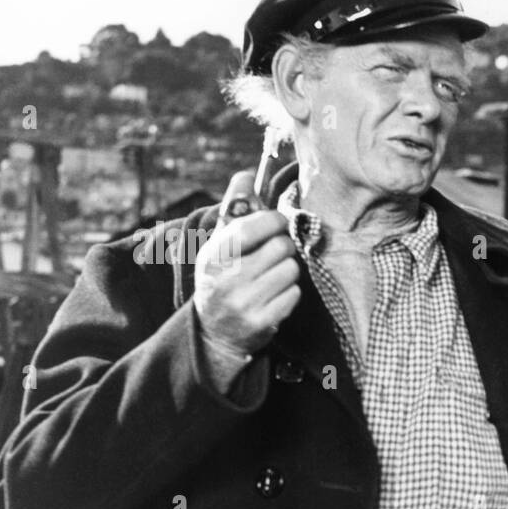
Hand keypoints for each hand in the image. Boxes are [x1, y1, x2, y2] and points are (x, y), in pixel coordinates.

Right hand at [195, 209, 300, 355]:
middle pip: (281, 248)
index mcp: (213, 255)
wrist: (216, 332)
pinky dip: (289, 294)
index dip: (273, 220)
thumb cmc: (223, 277)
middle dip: (284, 247)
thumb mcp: (220, 244)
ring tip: (272, 277)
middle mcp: (225, 280)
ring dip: (288, 271)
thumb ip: (235, 209)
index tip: (278, 222)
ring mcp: (243, 303)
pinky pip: (294, 295)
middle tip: (275, 254)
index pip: (250, 227)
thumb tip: (246, 176)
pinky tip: (274, 297)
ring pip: (291, 270)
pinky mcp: (261, 322)